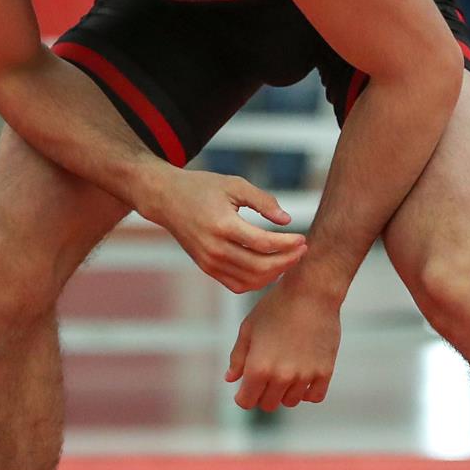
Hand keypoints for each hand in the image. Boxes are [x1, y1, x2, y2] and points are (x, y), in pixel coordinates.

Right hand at [138, 169, 306, 293]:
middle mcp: (215, 248)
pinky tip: (270, 268)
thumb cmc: (202, 188)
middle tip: (301, 250)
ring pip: (251, 280)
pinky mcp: (207, 268)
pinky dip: (257, 281)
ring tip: (289, 259)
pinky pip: (237, 285)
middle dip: (286, 261)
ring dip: (275, 273)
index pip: (264, 243)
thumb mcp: (234, 185)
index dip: (288, 244)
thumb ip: (263, 201)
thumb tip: (287, 220)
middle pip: (260, 266)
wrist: (166, 199)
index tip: (303, 238)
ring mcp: (209, 261)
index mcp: (223, 225)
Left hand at [225, 283, 339, 409]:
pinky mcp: (325, 372)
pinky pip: (314, 396)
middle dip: (262, 394)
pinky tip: (302, 376)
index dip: (243, 396)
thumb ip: (238, 357)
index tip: (246, 387)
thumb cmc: (275, 307)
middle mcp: (281, 377)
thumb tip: (230, 379)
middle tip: (265, 377)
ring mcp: (305, 376)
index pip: (246, 402)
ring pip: (290, 402)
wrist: (311, 292)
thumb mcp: (248, 329)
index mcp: (258, 367)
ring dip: (284, 392)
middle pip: (268, 405)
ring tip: (284, 371)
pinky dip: (306, 391)